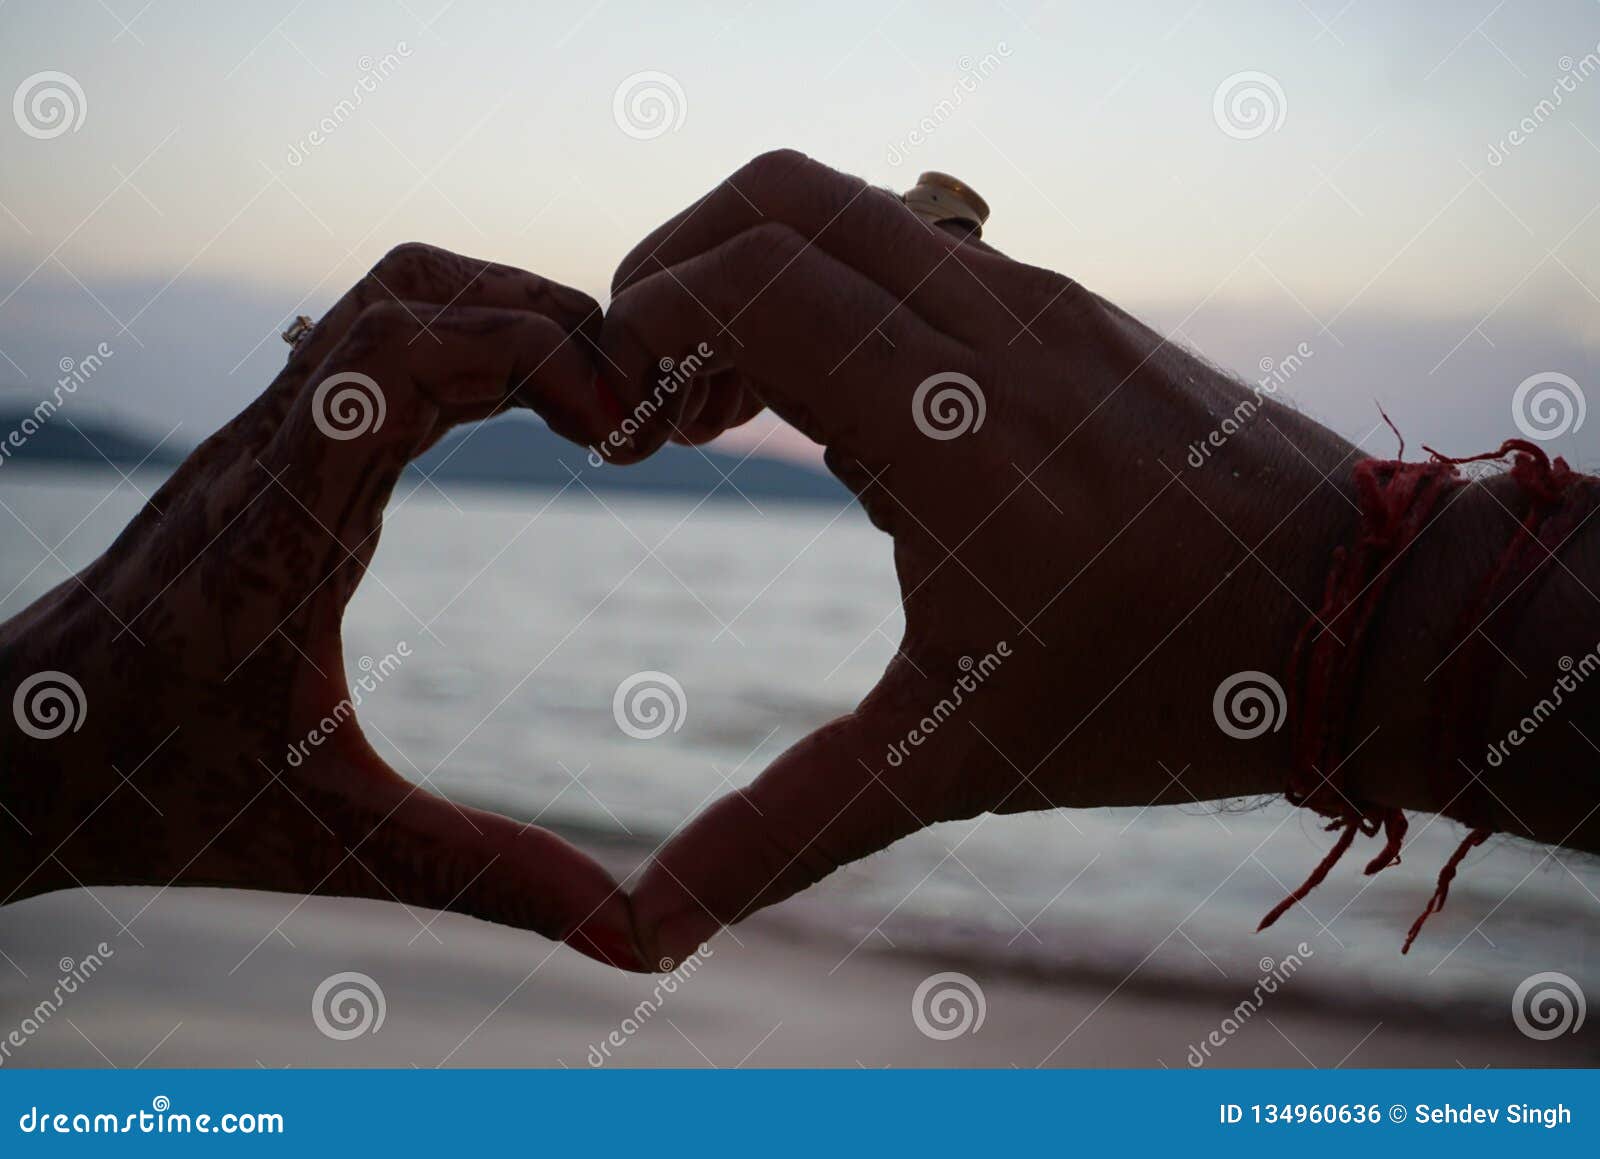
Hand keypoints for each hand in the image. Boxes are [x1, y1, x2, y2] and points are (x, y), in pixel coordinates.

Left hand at [0, 243, 641, 969]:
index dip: (534, 354)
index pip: (409, 349)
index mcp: (288, 521)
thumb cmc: (160, 795)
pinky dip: (466, 346)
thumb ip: (492, 882)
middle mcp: (274, 450)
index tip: (619, 436)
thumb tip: (634, 943)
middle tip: (632, 411)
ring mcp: (267, 437)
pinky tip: (520, 417)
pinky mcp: (273, 447)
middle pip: (415, 290)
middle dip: (544, 321)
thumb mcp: (342, 844)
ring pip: (392, 296)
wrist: (14, 755)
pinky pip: (376, 342)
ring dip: (504, 317)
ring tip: (591, 403)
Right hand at [600, 150, 1465, 961]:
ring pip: (846, 206)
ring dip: (756, 281)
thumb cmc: (1165, 694)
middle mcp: (992, 328)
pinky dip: (835, 295)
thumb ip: (783, 833)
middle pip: (774, 200)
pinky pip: (915, 249)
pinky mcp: (1070, 306)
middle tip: (657, 403)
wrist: (1362, 616)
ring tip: (735, 412)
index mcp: (947, 428)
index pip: (741, 285)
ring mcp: (1039, 300)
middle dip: (672, 277)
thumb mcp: (952, 762)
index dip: (638, 338)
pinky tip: (848, 423)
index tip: (621, 444)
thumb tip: (647, 930)